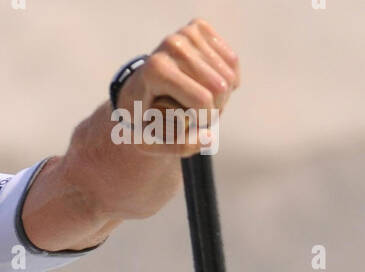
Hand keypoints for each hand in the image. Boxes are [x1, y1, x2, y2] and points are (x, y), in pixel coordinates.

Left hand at [117, 18, 240, 155]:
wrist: (135, 91)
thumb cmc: (141, 120)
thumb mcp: (151, 143)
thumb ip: (179, 147)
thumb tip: (209, 137)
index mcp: (156, 71)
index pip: (202, 100)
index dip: (205, 121)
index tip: (195, 129)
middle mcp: (171, 46)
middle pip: (219, 86)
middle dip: (215, 110)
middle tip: (200, 119)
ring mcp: (185, 33)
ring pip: (229, 74)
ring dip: (222, 97)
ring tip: (203, 105)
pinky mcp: (198, 28)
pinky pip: (231, 60)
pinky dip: (227, 80)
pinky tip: (210, 87)